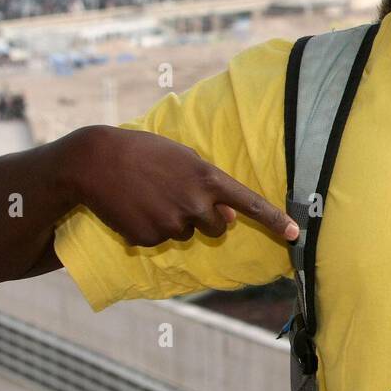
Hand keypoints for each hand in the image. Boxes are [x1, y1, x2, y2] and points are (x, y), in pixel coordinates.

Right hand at [70, 126, 298, 248]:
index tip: (295, 233)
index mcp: (207, 178)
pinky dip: (152, 227)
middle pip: (218, 227)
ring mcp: (172, 224)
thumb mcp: (183, 157)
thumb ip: (210, 185)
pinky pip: (161, 239)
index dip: (274, 219)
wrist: (95, 162)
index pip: (250, 203)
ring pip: (187, 233)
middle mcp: (195, 204)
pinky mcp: (150, 239)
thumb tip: (229, 219)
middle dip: (206, 217)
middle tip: (178, 194)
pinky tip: (135, 206)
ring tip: (151, 194)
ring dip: (176, 219)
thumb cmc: (144, 151)